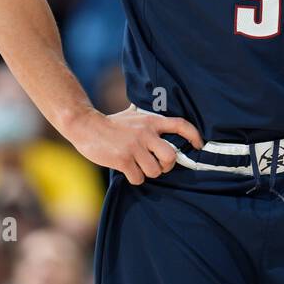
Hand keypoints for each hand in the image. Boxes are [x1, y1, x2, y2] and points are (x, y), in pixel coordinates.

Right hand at [67, 105, 202, 184]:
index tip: (198, 145)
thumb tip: (159, 105)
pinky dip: (135, 178)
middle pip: (170, 157)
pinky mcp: (123, 159)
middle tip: (158, 166)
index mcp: (151, 121)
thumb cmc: (111, 122)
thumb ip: (147, 117)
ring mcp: (134, 147)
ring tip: (139, 167)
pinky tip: (128, 171)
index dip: (194, 136)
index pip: (180, 125)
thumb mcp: (132, 114)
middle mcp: (146, 133)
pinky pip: (138, 178)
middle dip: (166, 166)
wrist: (85, 125)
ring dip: (148, 174)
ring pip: (154, 171)